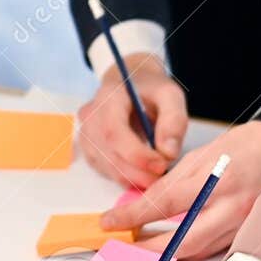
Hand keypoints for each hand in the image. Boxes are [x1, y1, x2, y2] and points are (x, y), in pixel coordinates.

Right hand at [77, 53, 185, 188]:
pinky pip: (105, 170)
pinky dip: (125, 175)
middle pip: (109, 154)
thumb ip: (174, 120)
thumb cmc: (150, 90)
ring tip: (154, 169)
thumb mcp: (170, 95)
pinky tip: (140, 167)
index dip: (137, 155)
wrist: (130, 84)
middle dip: (138, 172)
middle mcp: (91, 115)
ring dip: (133, 177)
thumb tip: (168, 153)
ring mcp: (86, 133)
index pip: (114, 132)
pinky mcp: (88, 148)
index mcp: (109, 97)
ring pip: (106, 166)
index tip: (161, 164)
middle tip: (162, 174)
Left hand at [100, 121, 260, 259]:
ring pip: (198, 250)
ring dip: (168, 252)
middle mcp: (233, 207)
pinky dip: (190, 250)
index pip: (166, 204)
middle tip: (126, 245)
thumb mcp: (200, 156)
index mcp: (217, 180)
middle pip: (183, 241)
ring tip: (144, 246)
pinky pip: (213, 249)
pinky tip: (173, 247)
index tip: (110, 223)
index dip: (134, 216)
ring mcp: (243, 224)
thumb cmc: (241, 148)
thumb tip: (143, 205)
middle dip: (149, 248)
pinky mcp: (248, 233)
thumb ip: (172, 183)